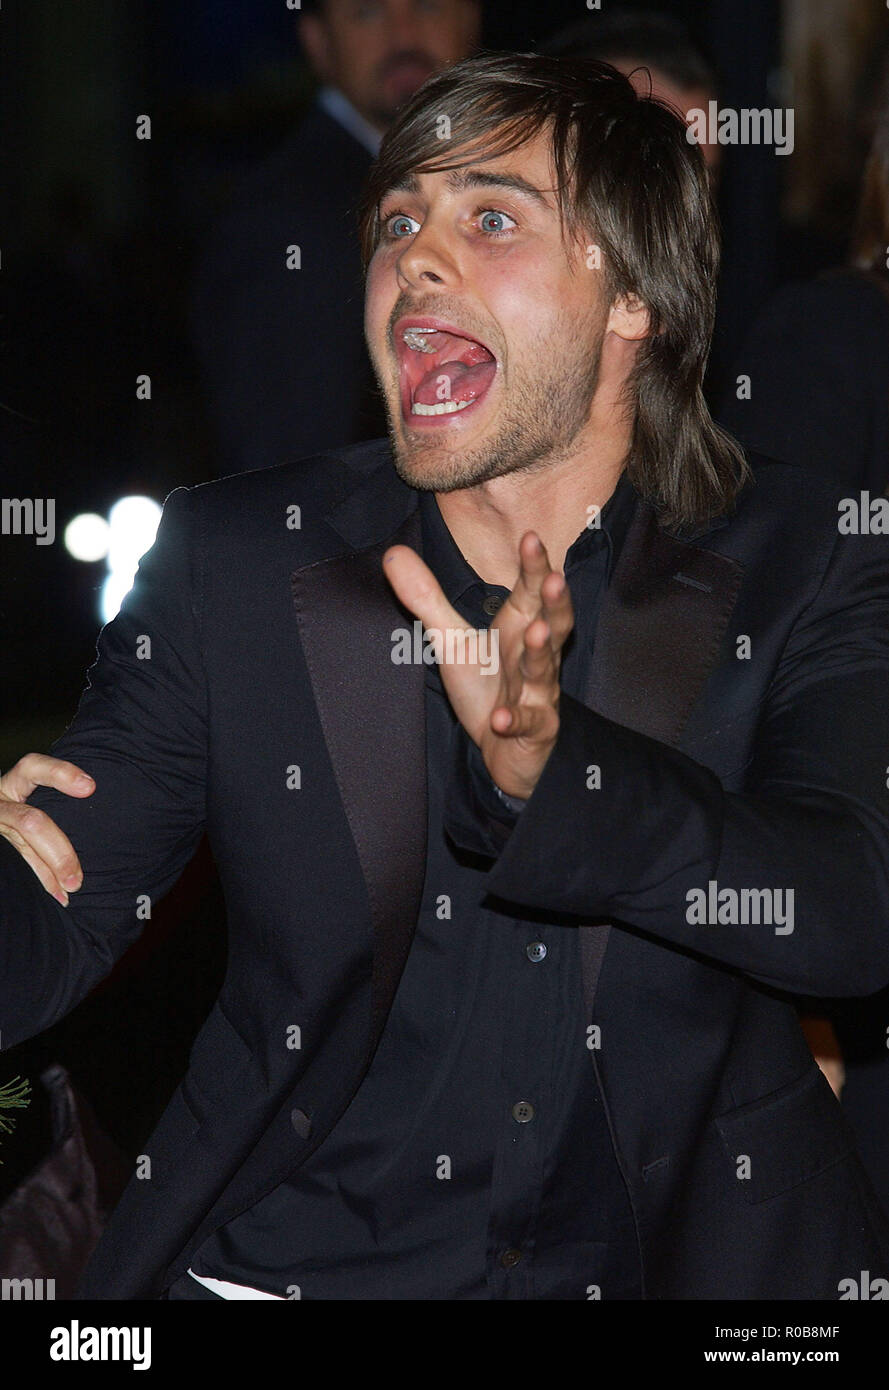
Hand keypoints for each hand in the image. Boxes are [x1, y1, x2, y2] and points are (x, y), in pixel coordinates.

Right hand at [0, 755, 93, 904]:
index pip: (33, 766)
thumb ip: (58, 789)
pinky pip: (20, 864)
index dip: (59, 774)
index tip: (90, 788)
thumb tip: (97, 795)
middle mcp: (2, 800)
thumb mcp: (34, 787)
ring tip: (72, 889)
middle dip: (58, 852)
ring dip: (49, 874)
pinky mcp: (2, 846)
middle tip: (77, 878)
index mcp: (14, 782)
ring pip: (23, 849)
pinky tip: (59, 896)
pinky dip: (42, 881)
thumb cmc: (27, 801)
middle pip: (30, 822)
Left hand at [383, 531, 573, 798]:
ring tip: (537, 632)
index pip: (531, 592)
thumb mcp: (453, 640)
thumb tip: (392, 552)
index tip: (530, 537)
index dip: (534, 567)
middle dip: (556, 602)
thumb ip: (427, 599)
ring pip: (545, 671)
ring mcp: (540, 693)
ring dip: (542, 653)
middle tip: (555, 578)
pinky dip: (515, 719)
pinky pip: (527, 723)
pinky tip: (501, 718)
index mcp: (519, 628)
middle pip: (553, 624)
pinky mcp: (536, 729)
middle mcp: (535, 656)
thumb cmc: (489, 688)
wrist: (506, 751)